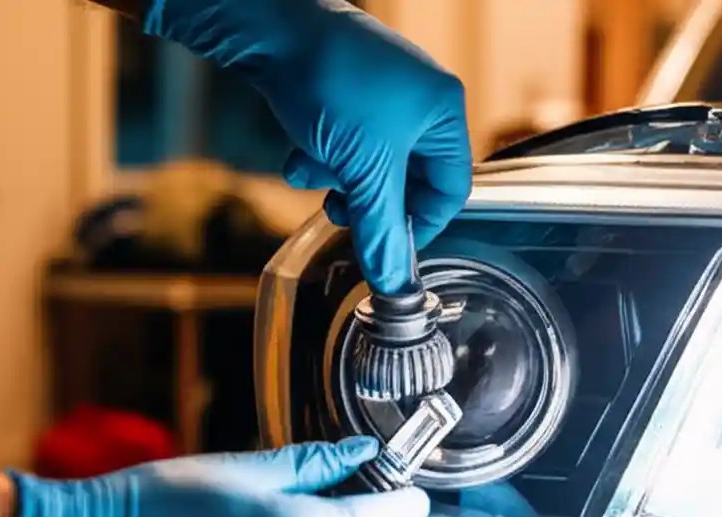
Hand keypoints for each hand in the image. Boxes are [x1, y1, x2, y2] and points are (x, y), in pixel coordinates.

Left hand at [145, 0, 472, 294]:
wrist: (272, 29)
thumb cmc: (333, 80)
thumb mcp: (364, 169)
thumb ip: (382, 230)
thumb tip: (394, 282)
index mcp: (443, 113)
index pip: (449, 190)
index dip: (419, 225)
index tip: (388, 247)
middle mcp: (418, 103)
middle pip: (407, 181)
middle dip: (371, 201)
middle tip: (346, 213)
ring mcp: (380, 98)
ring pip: (370, 167)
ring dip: (341, 181)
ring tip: (318, 177)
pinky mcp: (344, 95)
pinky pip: (344, 144)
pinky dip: (321, 158)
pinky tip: (299, 156)